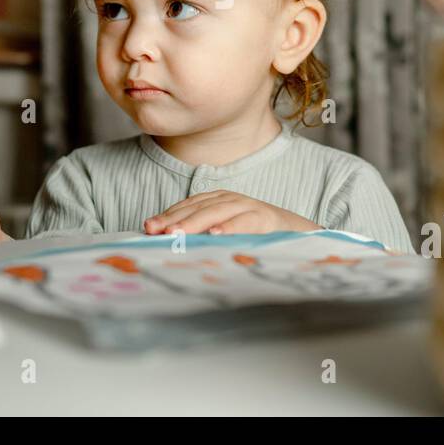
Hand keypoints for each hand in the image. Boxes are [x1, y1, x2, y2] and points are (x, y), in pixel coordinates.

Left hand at [143, 189, 319, 235]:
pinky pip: (245, 222)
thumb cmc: (254, 234)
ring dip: (195, 223)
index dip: (167, 216)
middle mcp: (229, 200)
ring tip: (177, 234)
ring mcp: (247, 206)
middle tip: (156, 232)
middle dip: (175, 220)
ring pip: (216, 213)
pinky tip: (216, 235)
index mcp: (217, 200)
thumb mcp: (225, 231)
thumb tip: (167, 245)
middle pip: (197, 208)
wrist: (295, 231)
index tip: (148, 228)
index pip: (186, 206)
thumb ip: (201, 234)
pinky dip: (230, 228)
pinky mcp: (265, 218)